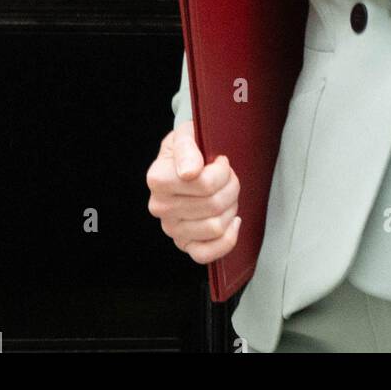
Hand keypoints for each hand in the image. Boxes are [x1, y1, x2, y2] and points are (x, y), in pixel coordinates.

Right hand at [146, 121, 241, 264]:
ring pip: (215, 227)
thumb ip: (187, 148)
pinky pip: (206, 255)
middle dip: (231, 187)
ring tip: (227, 193)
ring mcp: (171, 228)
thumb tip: (190, 172)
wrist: (187, 161)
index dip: (222, 171)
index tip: (220, 161)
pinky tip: (232, 220)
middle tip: (229, 176)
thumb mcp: (187, 134)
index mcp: (158, 178)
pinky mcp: (184, 244)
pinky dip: (226, 239)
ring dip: (230, 208)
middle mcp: (160, 206)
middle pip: (214, 205)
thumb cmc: (190, 147)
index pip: (204, 184)